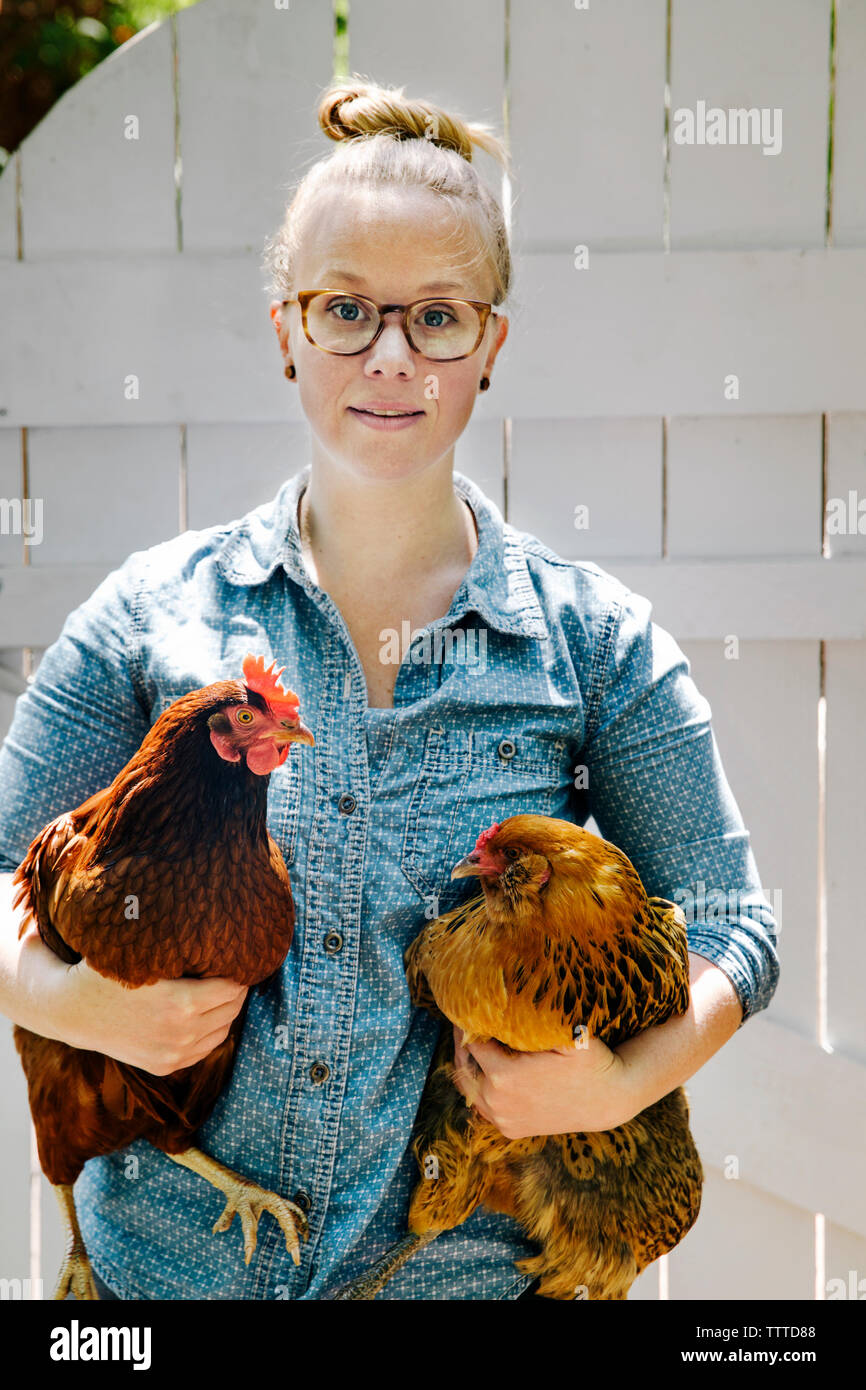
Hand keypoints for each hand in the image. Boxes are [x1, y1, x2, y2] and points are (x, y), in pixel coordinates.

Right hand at [19, 923, 247, 1074]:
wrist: (69, 1010)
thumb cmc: (108, 970)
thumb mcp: (142, 953)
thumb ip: (178, 943)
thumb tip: (215, 920)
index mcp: (182, 1004)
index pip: (233, 988)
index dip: (236, 970)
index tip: (232, 957)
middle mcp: (182, 1034)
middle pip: (232, 1009)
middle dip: (235, 989)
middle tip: (230, 970)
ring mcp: (173, 1054)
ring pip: (223, 1031)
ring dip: (226, 1011)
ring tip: (220, 990)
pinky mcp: (164, 1066)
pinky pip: (205, 1049)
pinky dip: (211, 1031)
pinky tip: (205, 1014)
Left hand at [450, 1021, 639, 1136]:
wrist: (609, 1100)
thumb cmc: (589, 1060)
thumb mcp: (566, 1032)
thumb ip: (537, 1015)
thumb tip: (514, 986)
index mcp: (504, 1075)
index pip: (471, 1042)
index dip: (469, 1022)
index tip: (470, 1007)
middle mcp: (497, 1101)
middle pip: (464, 1065)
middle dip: (464, 1042)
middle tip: (467, 1021)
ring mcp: (502, 1118)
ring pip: (469, 1088)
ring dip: (470, 1065)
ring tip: (476, 1043)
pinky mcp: (510, 1129)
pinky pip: (483, 1106)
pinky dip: (481, 1087)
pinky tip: (488, 1069)